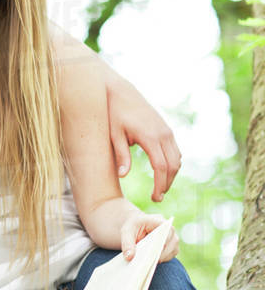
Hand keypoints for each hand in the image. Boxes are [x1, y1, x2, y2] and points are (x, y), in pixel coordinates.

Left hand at [107, 80, 180, 201]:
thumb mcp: (113, 134)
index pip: (161, 167)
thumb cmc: (112, 113)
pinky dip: (172, 163)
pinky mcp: (165, 128)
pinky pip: (175, 150)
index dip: (160, 184)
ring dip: (171, 174)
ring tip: (159, 188)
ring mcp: (166, 130)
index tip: (155, 197)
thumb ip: (120, 155)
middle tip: (157, 198)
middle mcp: (163, 133)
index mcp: (150, 136)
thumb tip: (123, 176)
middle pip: (173, 165)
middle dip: (167, 183)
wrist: (119, 91)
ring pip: (177, 158)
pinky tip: (162, 172)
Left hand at [119, 213, 178, 262]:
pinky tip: (149, 263)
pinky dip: (159, 261)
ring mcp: (173, 241)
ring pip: (171, 252)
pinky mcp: (171, 249)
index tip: (153, 252)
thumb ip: (127, 244)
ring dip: (160, 258)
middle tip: (147, 262)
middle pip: (171, 245)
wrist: (136, 227)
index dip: (162, 243)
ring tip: (147, 263)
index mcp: (160, 222)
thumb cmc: (133, 227)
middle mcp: (170, 231)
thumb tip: (130, 257)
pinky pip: (169, 257)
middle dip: (160, 254)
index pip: (167, 233)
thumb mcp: (126, 232)